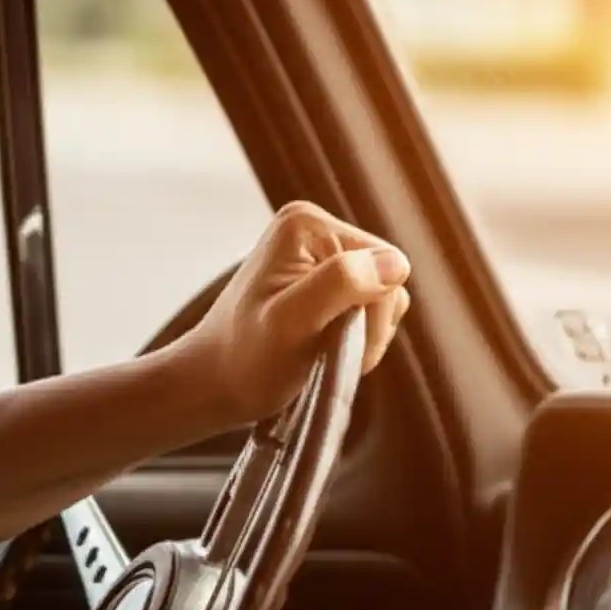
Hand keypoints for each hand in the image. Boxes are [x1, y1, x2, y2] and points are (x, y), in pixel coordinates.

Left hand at [168, 201, 410, 429]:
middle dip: (367, 327)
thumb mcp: (291, 322)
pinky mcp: (324, 280)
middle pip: (386, 280)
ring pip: (381, 299)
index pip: (387, 264)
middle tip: (328, 353)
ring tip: (323, 353)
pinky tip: (326, 350)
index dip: (372, 313)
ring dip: (363, 336)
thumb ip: (341, 284)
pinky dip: (356, 338)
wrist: (213, 385)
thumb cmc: (246, 360)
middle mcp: (316, 228)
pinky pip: (368, 309)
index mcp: (308, 224)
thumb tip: (397, 262)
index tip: (335, 342)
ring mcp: (320, 255)